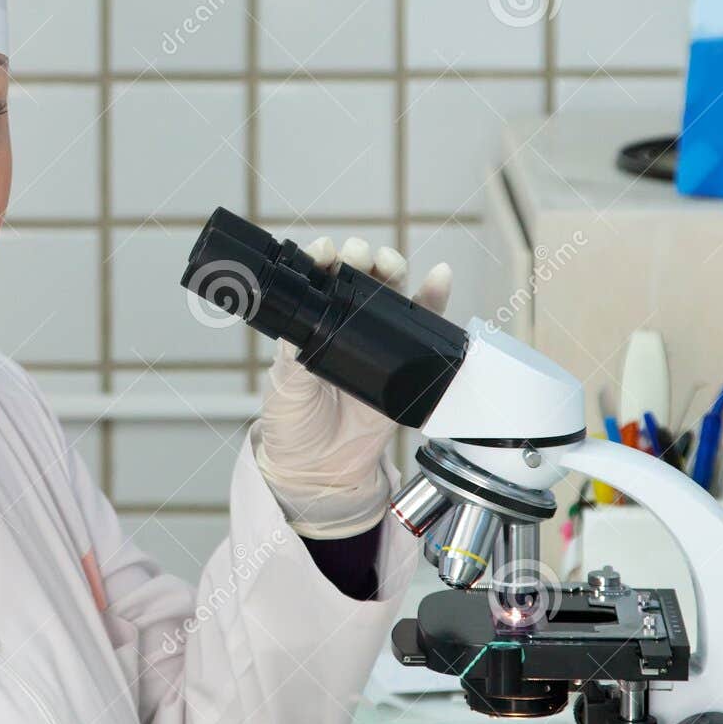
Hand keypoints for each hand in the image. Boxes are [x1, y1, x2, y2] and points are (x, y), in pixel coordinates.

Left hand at [254, 236, 452, 538]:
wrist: (321, 470)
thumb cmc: (294, 426)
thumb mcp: (285, 388)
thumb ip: (293, 357)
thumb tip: (300, 325)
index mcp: (309, 327)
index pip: (318, 281)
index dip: (322, 260)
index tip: (323, 253)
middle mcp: (343, 326)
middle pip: (359, 277)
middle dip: (360, 257)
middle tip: (357, 257)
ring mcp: (375, 341)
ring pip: (391, 291)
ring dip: (393, 268)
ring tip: (389, 262)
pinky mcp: (403, 361)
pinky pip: (424, 324)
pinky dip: (434, 297)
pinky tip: (437, 277)